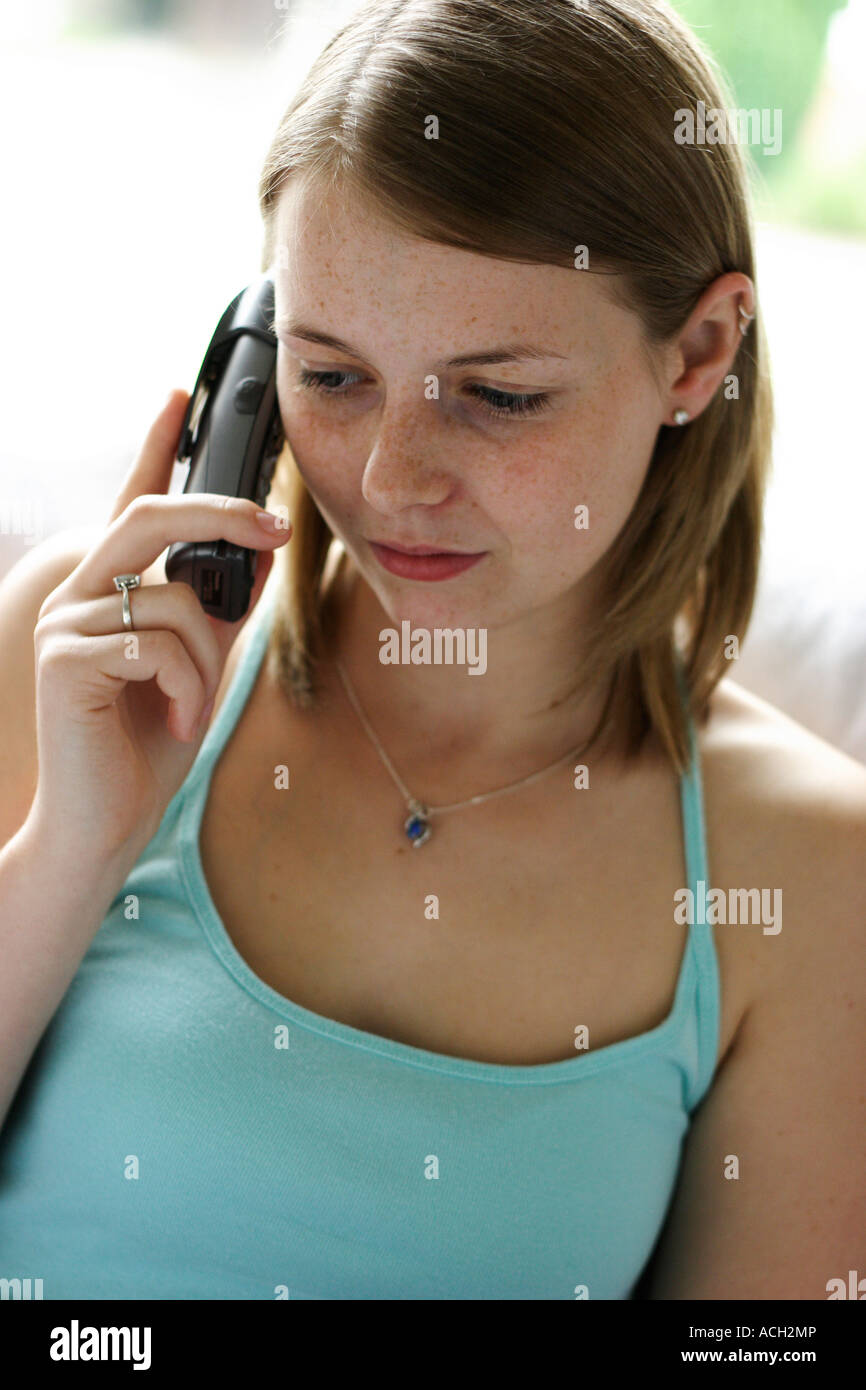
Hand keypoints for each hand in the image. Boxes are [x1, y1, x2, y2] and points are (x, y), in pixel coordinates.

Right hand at [27, 389, 290, 859]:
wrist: (105, 821)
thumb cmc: (147, 743)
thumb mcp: (200, 665)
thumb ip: (221, 610)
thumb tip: (261, 554)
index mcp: (109, 589)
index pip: (131, 502)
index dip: (155, 445)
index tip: (179, 393)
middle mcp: (78, 594)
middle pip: (155, 517)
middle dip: (224, 515)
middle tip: (276, 527)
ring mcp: (66, 624)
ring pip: (176, 599)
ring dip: (207, 660)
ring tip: (190, 705)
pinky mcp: (66, 659)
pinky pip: (161, 644)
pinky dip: (188, 686)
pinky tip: (172, 719)